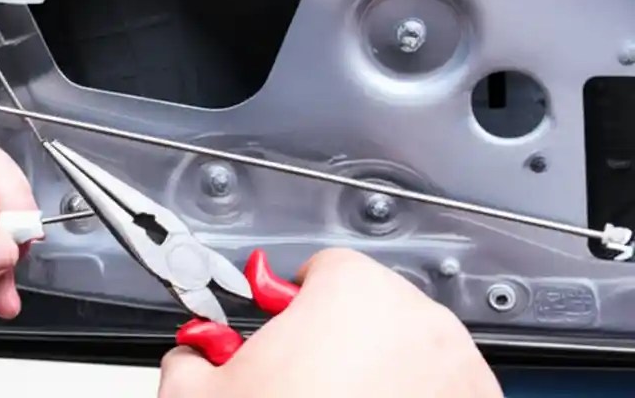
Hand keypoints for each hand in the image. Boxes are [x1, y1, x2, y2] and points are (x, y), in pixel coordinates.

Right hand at [158, 248, 501, 397]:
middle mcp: (418, 320)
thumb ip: (191, 356)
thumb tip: (192, 357)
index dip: (293, 300)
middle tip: (302, 379)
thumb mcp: (198, 394)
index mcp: (352, 292)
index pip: (323, 266)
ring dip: (381, 370)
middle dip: (338, 337)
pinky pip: (444, 389)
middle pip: (371, 306)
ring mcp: (459, 368)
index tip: (281, 326)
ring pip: (412, 349)